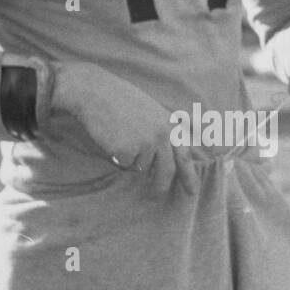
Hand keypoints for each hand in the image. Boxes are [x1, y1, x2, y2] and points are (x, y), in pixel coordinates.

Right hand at [47, 62, 200, 195]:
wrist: (97, 92)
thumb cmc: (123, 100)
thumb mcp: (153, 109)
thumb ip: (169, 127)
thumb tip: (182, 143)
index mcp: (170, 124)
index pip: (185, 155)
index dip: (189, 176)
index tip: (193, 192)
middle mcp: (162, 135)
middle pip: (167, 171)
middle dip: (160, 186)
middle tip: (155, 196)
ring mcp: (146, 143)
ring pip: (141, 167)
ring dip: (131, 159)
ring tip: (121, 136)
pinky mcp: (128, 150)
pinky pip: (124, 164)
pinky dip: (118, 157)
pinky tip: (113, 138)